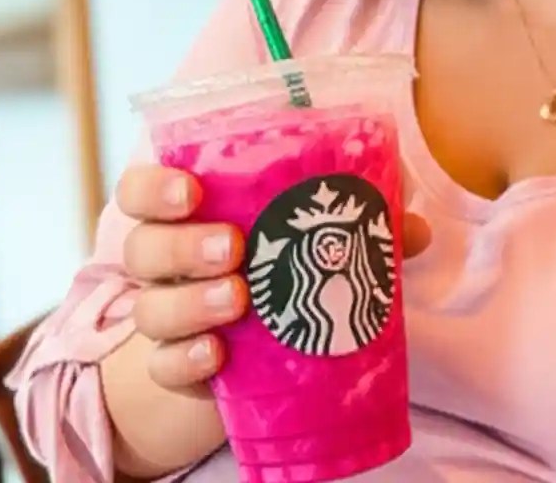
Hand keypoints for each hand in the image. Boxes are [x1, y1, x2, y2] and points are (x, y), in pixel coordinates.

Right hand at [115, 165, 432, 390]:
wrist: (254, 357)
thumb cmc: (283, 273)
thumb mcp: (319, 243)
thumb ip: (364, 224)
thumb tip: (413, 226)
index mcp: (189, 218)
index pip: (142, 191)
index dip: (154, 187)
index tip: (191, 190)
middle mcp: (166, 266)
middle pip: (142, 247)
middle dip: (182, 245)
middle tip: (232, 246)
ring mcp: (168, 317)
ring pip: (150, 309)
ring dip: (191, 301)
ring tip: (238, 298)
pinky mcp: (180, 367)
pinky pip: (165, 366)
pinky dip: (187, 360)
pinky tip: (218, 355)